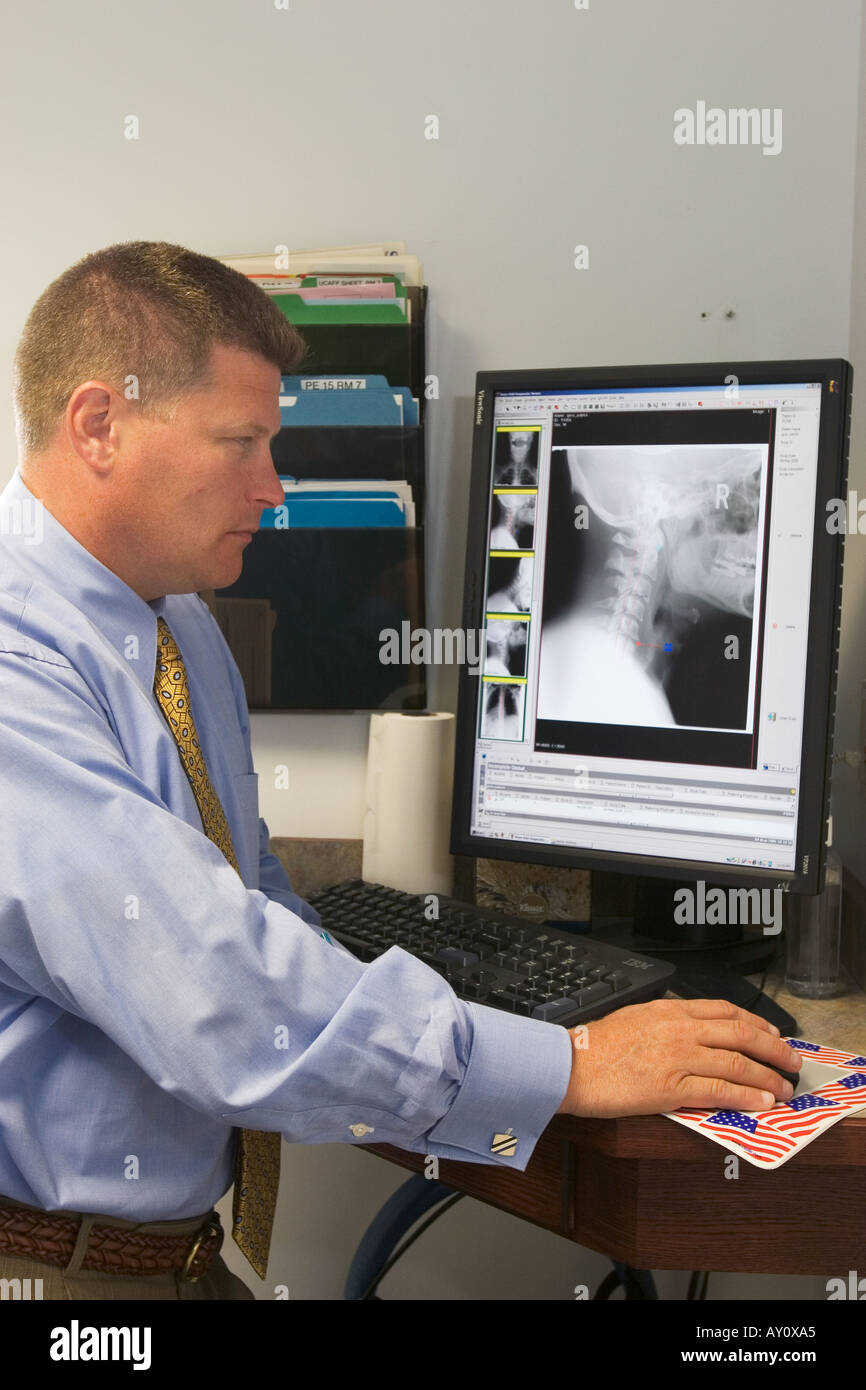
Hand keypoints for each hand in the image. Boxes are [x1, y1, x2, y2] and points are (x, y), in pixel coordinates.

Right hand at [555, 997, 801, 1117]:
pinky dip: (745, 1097)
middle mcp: (678, 1030)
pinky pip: (718, 1091)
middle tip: (790, 1061)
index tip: (772, 1033)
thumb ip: (665, 1021)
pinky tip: (760, 1103)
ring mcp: (677, 1058)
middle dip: (773, 1048)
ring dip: (766, 1077)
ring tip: (782, 1089)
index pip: (724, 1010)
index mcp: (669, 1010)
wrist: (571, 1065)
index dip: (756, 1022)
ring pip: (736, 1063)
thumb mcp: (634, 1017)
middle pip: (740, 1034)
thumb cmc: (595, 1045)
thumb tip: (690, 1031)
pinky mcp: (671, 1088)